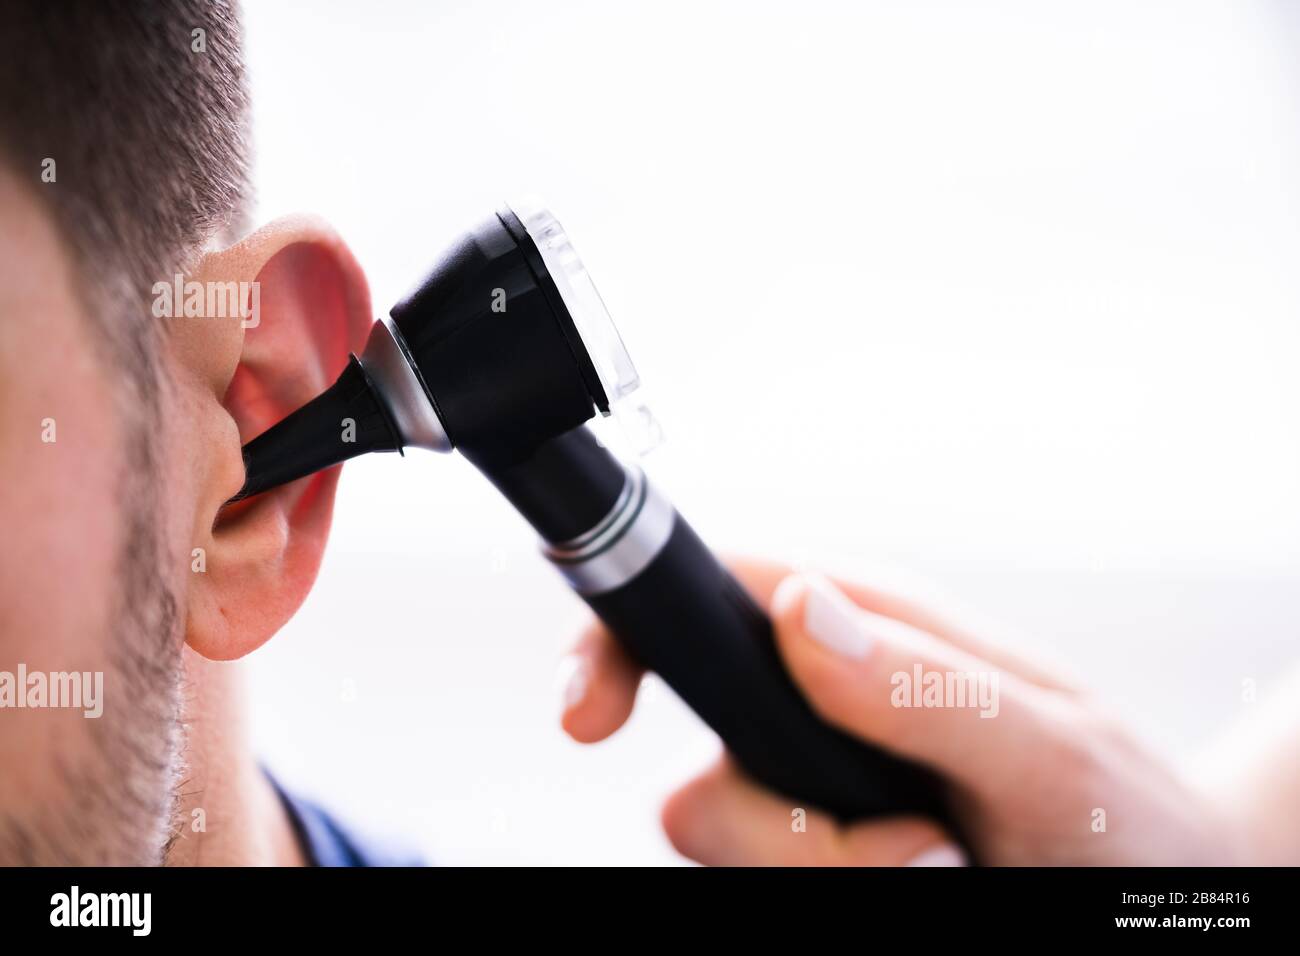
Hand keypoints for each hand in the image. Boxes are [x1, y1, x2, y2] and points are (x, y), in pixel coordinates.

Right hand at [558, 557, 1243, 864]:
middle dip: (781, 833)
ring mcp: (813, 787)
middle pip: (696, 776)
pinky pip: (771, 880)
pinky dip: (838, 886)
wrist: (1153, 883)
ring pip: (725, 843)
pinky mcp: (821, 851)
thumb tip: (798, 615)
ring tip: (941, 861)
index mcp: (853, 626)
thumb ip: (922, 684)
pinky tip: (925, 877)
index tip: (596, 720)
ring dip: (828, 871)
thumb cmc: (1122, 807)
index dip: (620, 638)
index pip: (695, 595)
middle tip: (914, 842)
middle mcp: (814, 702)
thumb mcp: (1051, 745)